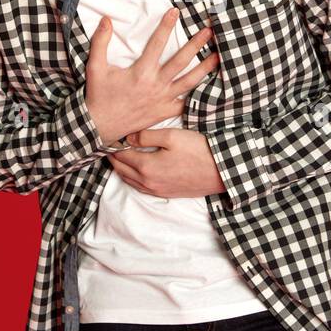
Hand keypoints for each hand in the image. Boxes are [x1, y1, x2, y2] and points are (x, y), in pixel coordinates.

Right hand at [85, 8, 217, 145]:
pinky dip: (198, 96)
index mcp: (141, 72)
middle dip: (197, 44)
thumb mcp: (96, 67)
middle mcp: (156, 85)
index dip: (166, 26)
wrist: (100, 126)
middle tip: (210, 31)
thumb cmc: (99, 96)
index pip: (157, 43)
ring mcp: (163, 100)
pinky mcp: (165, 112)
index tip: (176, 12)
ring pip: (190, 82)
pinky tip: (209, 88)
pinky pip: (185, 104)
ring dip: (205, 68)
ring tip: (219, 57)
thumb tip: (106, 20)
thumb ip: (101, 42)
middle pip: (181, 61)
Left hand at [106, 127, 226, 198]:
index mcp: (147, 167)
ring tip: (117, 157)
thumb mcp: (172, 136)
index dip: (113, 145)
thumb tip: (129, 138)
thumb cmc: (199, 151)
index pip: (121, 156)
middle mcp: (149, 182)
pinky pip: (141, 188)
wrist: (222, 171)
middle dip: (113, 158)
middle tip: (108, 146)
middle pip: (122, 170)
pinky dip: (132, 178)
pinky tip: (134, 172)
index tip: (109, 136)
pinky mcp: (167, 193)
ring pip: (130, 181)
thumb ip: (147, 136)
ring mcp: (158, 190)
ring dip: (121, 169)